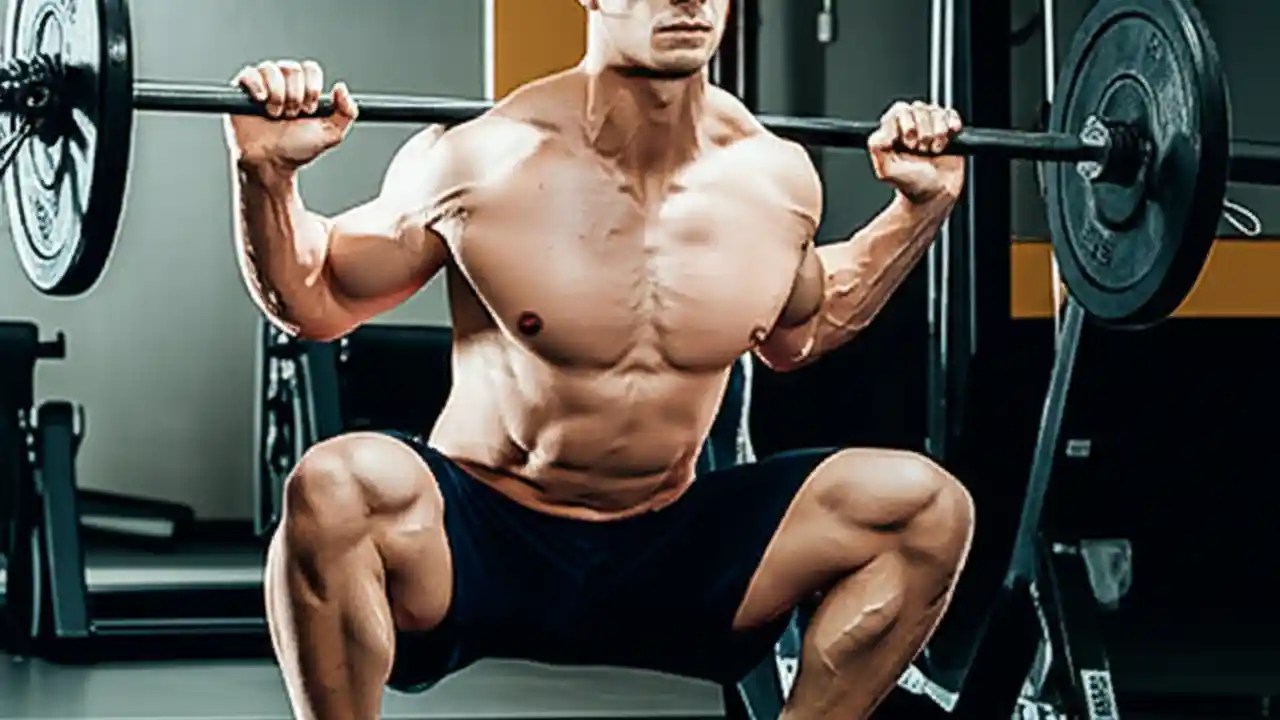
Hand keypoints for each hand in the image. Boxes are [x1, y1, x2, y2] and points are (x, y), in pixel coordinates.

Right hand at [224, 60, 358, 171]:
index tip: (309, 110)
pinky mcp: (241, 90)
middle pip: (292, 68)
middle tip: (291, 116)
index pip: (310, 69)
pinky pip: (249, 74)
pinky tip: (262, 102)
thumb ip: (346, 112)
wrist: (271, 163)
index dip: (312, 88)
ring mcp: (261, 85)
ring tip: (275, 115)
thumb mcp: (331, 134)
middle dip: (295, 96)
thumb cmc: (297, 149)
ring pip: (271, 69)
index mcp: (303, 89)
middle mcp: (283, 83)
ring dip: (278, 95)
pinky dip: (258, 86)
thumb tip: (341, 88)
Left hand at [868, 101, 965, 203]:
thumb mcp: (886, 170)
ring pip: (935, 111)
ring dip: (937, 134)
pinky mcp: (948, 126)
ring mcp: (930, 123)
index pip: (899, 110)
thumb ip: (877, 148)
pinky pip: (951, 114)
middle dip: (922, 132)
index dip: (906, 126)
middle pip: (918, 108)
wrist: (935, 194)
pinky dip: (951, 128)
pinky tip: (945, 143)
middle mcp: (911, 123)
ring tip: (932, 150)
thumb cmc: (911, 184)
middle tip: (920, 150)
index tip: (908, 145)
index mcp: (892, 130)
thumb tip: (881, 133)